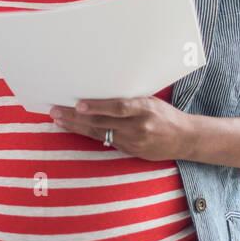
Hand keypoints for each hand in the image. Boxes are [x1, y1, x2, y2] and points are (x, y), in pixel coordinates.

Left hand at [48, 96, 194, 161]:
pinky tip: (74, 128)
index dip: (97, 107)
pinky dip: (87, 133)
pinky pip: (105, 140)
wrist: (184, 138)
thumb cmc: (164, 114)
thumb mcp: (150, 100)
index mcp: (145, 108)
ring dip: (76, 126)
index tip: (78, 104)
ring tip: (58, 119)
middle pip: (102, 122)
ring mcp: (134, 141)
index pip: (118, 107)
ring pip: (99, 132)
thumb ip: (128, 99)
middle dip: (76, 117)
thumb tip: (98, 89)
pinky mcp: (130, 151)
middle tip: (55, 110)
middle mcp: (139, 126)